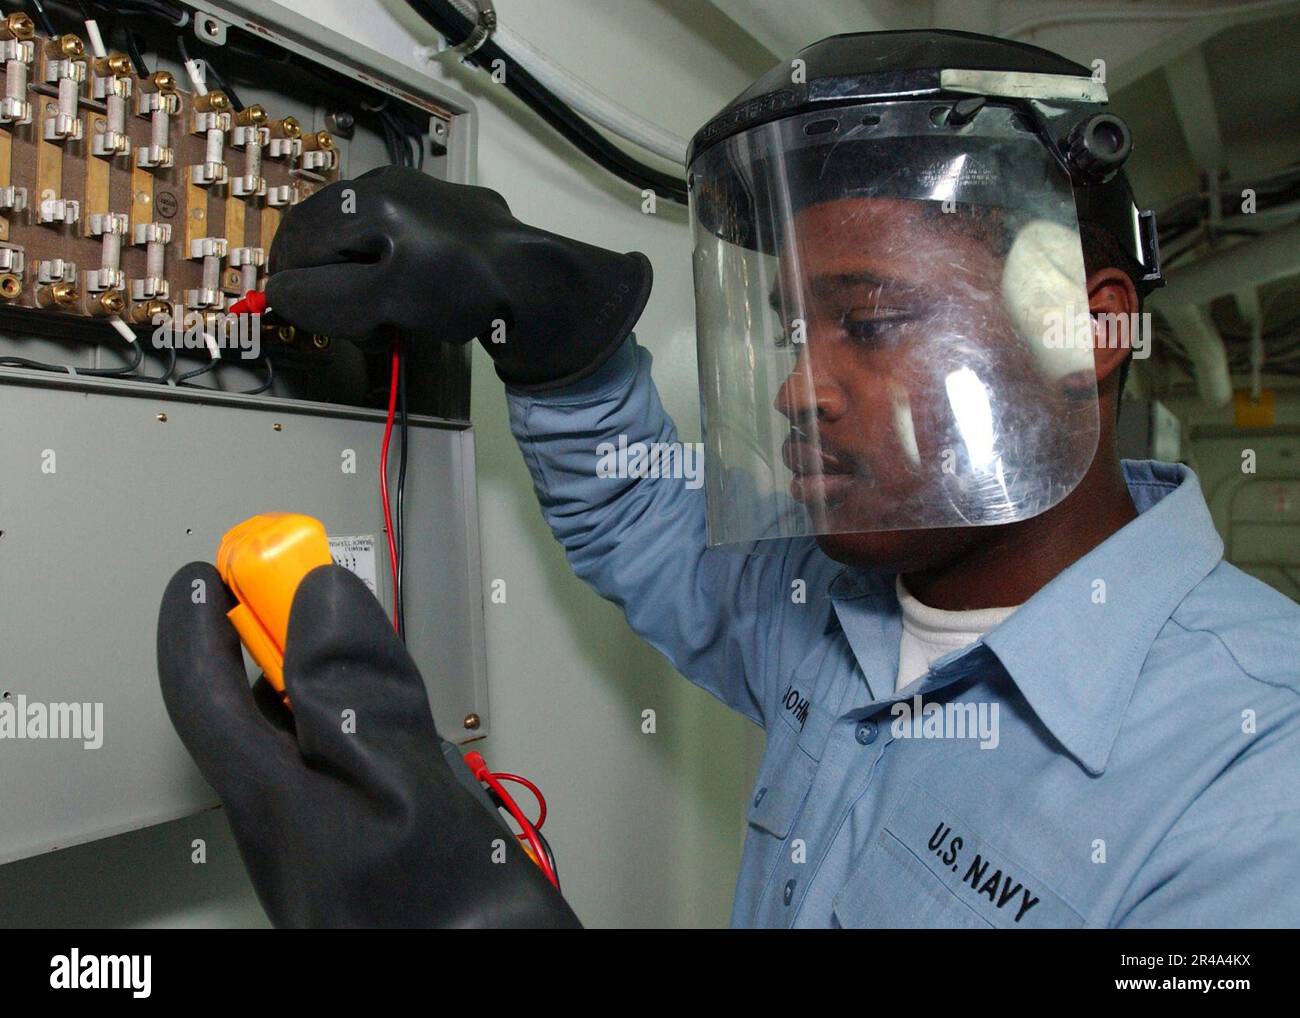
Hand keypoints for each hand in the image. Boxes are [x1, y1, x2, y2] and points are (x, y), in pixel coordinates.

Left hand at [157, 561, 580, 928]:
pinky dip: (350, 701)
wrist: (481, 963)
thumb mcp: (396, 782)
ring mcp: (322, 822)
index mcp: (270, 795)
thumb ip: (355, 688)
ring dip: (311, 661)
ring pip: (294, 722)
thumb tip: (321, 600)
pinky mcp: (364, 827)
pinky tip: (390, 699)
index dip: (195, 621)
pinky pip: (333, 748)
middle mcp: (285, 809)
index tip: (212, 566)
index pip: (201, 690)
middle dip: (266, 626)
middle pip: (247, 699)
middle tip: (300, 577)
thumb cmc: (436, 908)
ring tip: (345, 623)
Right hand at [266, 165, 651, 389]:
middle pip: (329, 243)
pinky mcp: (451, 219)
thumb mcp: (383, 300)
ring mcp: (423, 198)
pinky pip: (401, 250)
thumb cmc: (463, 289)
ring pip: (364, 249)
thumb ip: (325, 299)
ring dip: (367, 294)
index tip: (317, 326)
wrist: (544, 283)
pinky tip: (423, 310)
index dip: (295, 289)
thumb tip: (280, 294)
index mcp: (366, 197)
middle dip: (337, 293)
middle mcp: (390, 185)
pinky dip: (398, 284)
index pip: (298, 241)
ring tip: (396, 325)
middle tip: (365, 330)